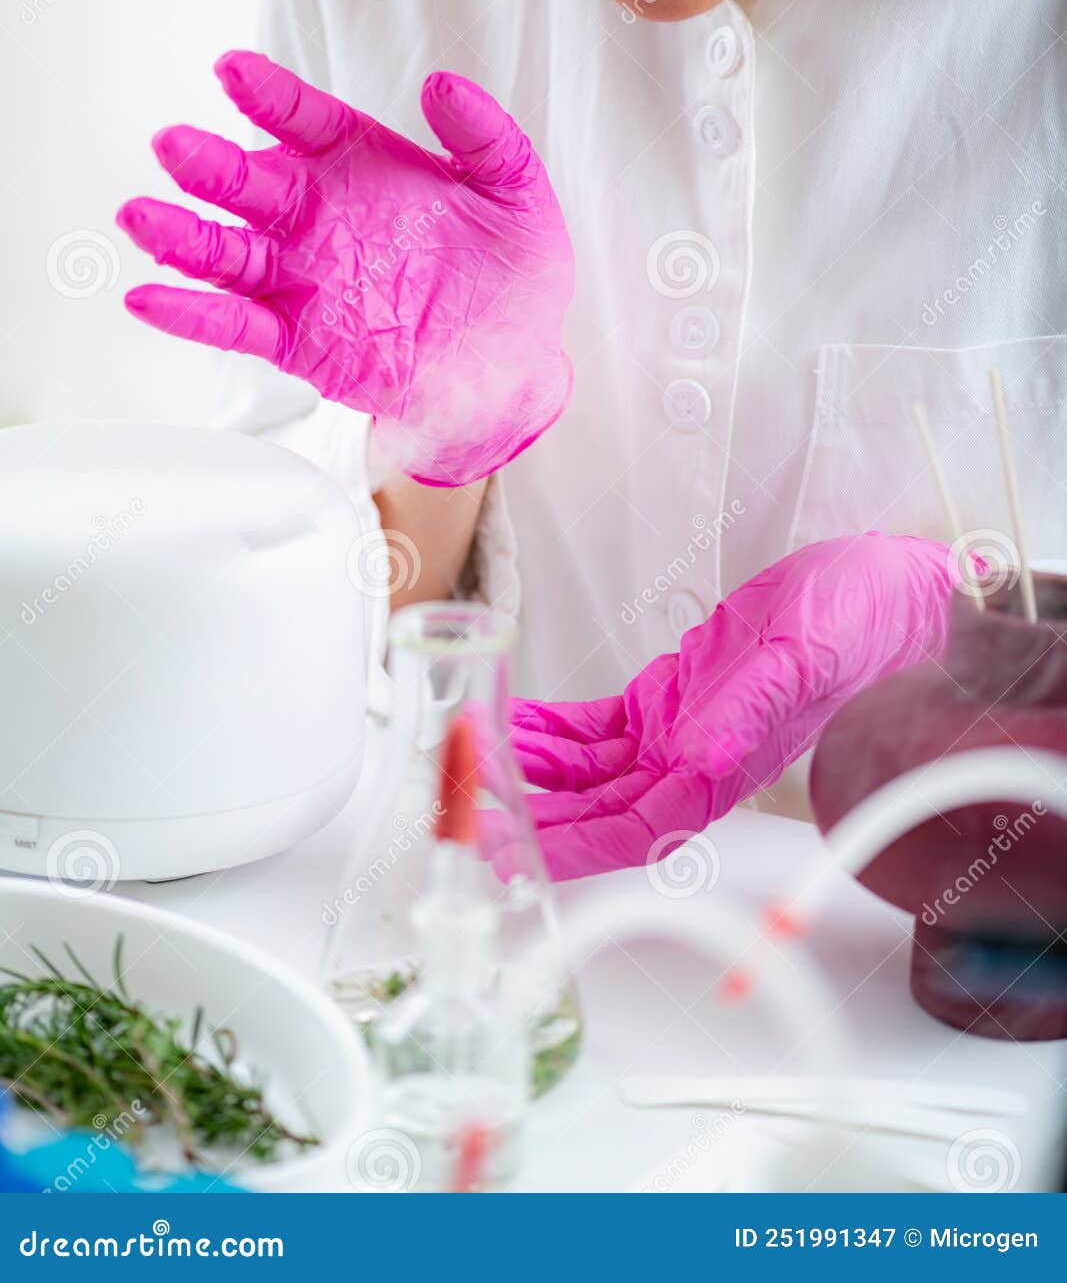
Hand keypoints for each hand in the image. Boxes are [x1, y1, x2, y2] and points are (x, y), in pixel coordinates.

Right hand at [117, 51, 573, 485]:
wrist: (514, 366)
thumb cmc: (513, 274)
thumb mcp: (517, 193)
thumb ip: (483, 136)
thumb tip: (441, 85)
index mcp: (360, 166)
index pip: (302, 121)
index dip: (269, 96)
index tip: (232, 70)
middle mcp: (317, 217)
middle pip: (248, 185)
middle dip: (208, 165)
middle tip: (174, 145)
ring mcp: (301, 278)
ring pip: (225, 253)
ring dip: (179, 236)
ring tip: (139, 216)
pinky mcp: (297, 338)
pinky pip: (235, 324)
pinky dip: (191, 315)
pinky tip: (148, 298)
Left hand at [511, 534, 953, 879]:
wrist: (883, 592)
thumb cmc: (858, 626)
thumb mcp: (801, 657)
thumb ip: (747, 712)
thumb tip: (699, 761)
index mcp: (725, 768)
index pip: (634, 830)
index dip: (570, 848)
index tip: (510, 854)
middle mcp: (697, 761)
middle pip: (596, 809)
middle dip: (530, 814)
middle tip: (462, 807)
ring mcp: (681, 730)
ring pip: (589, 771)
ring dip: (530, 768)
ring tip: (470, 755)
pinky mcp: (672, 696)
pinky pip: (598, 725)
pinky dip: (553, 726)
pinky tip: (514, 721)